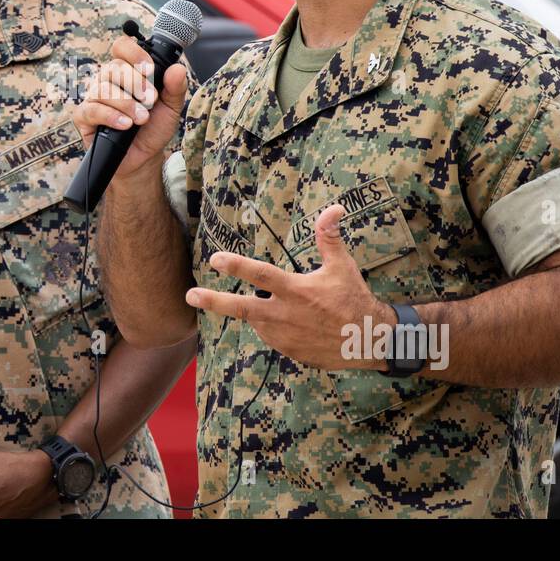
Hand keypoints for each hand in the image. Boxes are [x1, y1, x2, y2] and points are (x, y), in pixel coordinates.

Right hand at [73, 34, 188, 182]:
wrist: (143, 157)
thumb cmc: (153, 128)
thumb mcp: (171, 108)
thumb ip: (175, 88)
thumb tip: (177, 68)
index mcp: (127, 71)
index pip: (122, 47)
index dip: (134, 54)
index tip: (150, 70)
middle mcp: (108, 80)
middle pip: (113, 67)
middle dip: (135, 83)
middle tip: (151, 100)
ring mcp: (94, 98)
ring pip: (103, 88)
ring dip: (126, 103)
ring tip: (141, 118)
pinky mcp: (84, 117)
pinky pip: (92, 110)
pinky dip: (111, 116)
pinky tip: (125, 125)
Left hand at [184, 204, 395, 369]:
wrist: (369, 341)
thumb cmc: (354, 299)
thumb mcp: (342, 266)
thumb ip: (329, 237)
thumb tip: (332, 208)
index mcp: (296, 291)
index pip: (260, 275)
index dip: (236, 265)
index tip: (215, 259)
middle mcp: (285, 315)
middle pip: (241, 308)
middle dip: (213, 301)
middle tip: (190, 296)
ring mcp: (284, 337)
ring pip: (256, 321)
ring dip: (257, 312)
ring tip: (284, 307)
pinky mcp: (289, 352)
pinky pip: (271, 337)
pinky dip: (272, 327)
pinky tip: (289, 322)